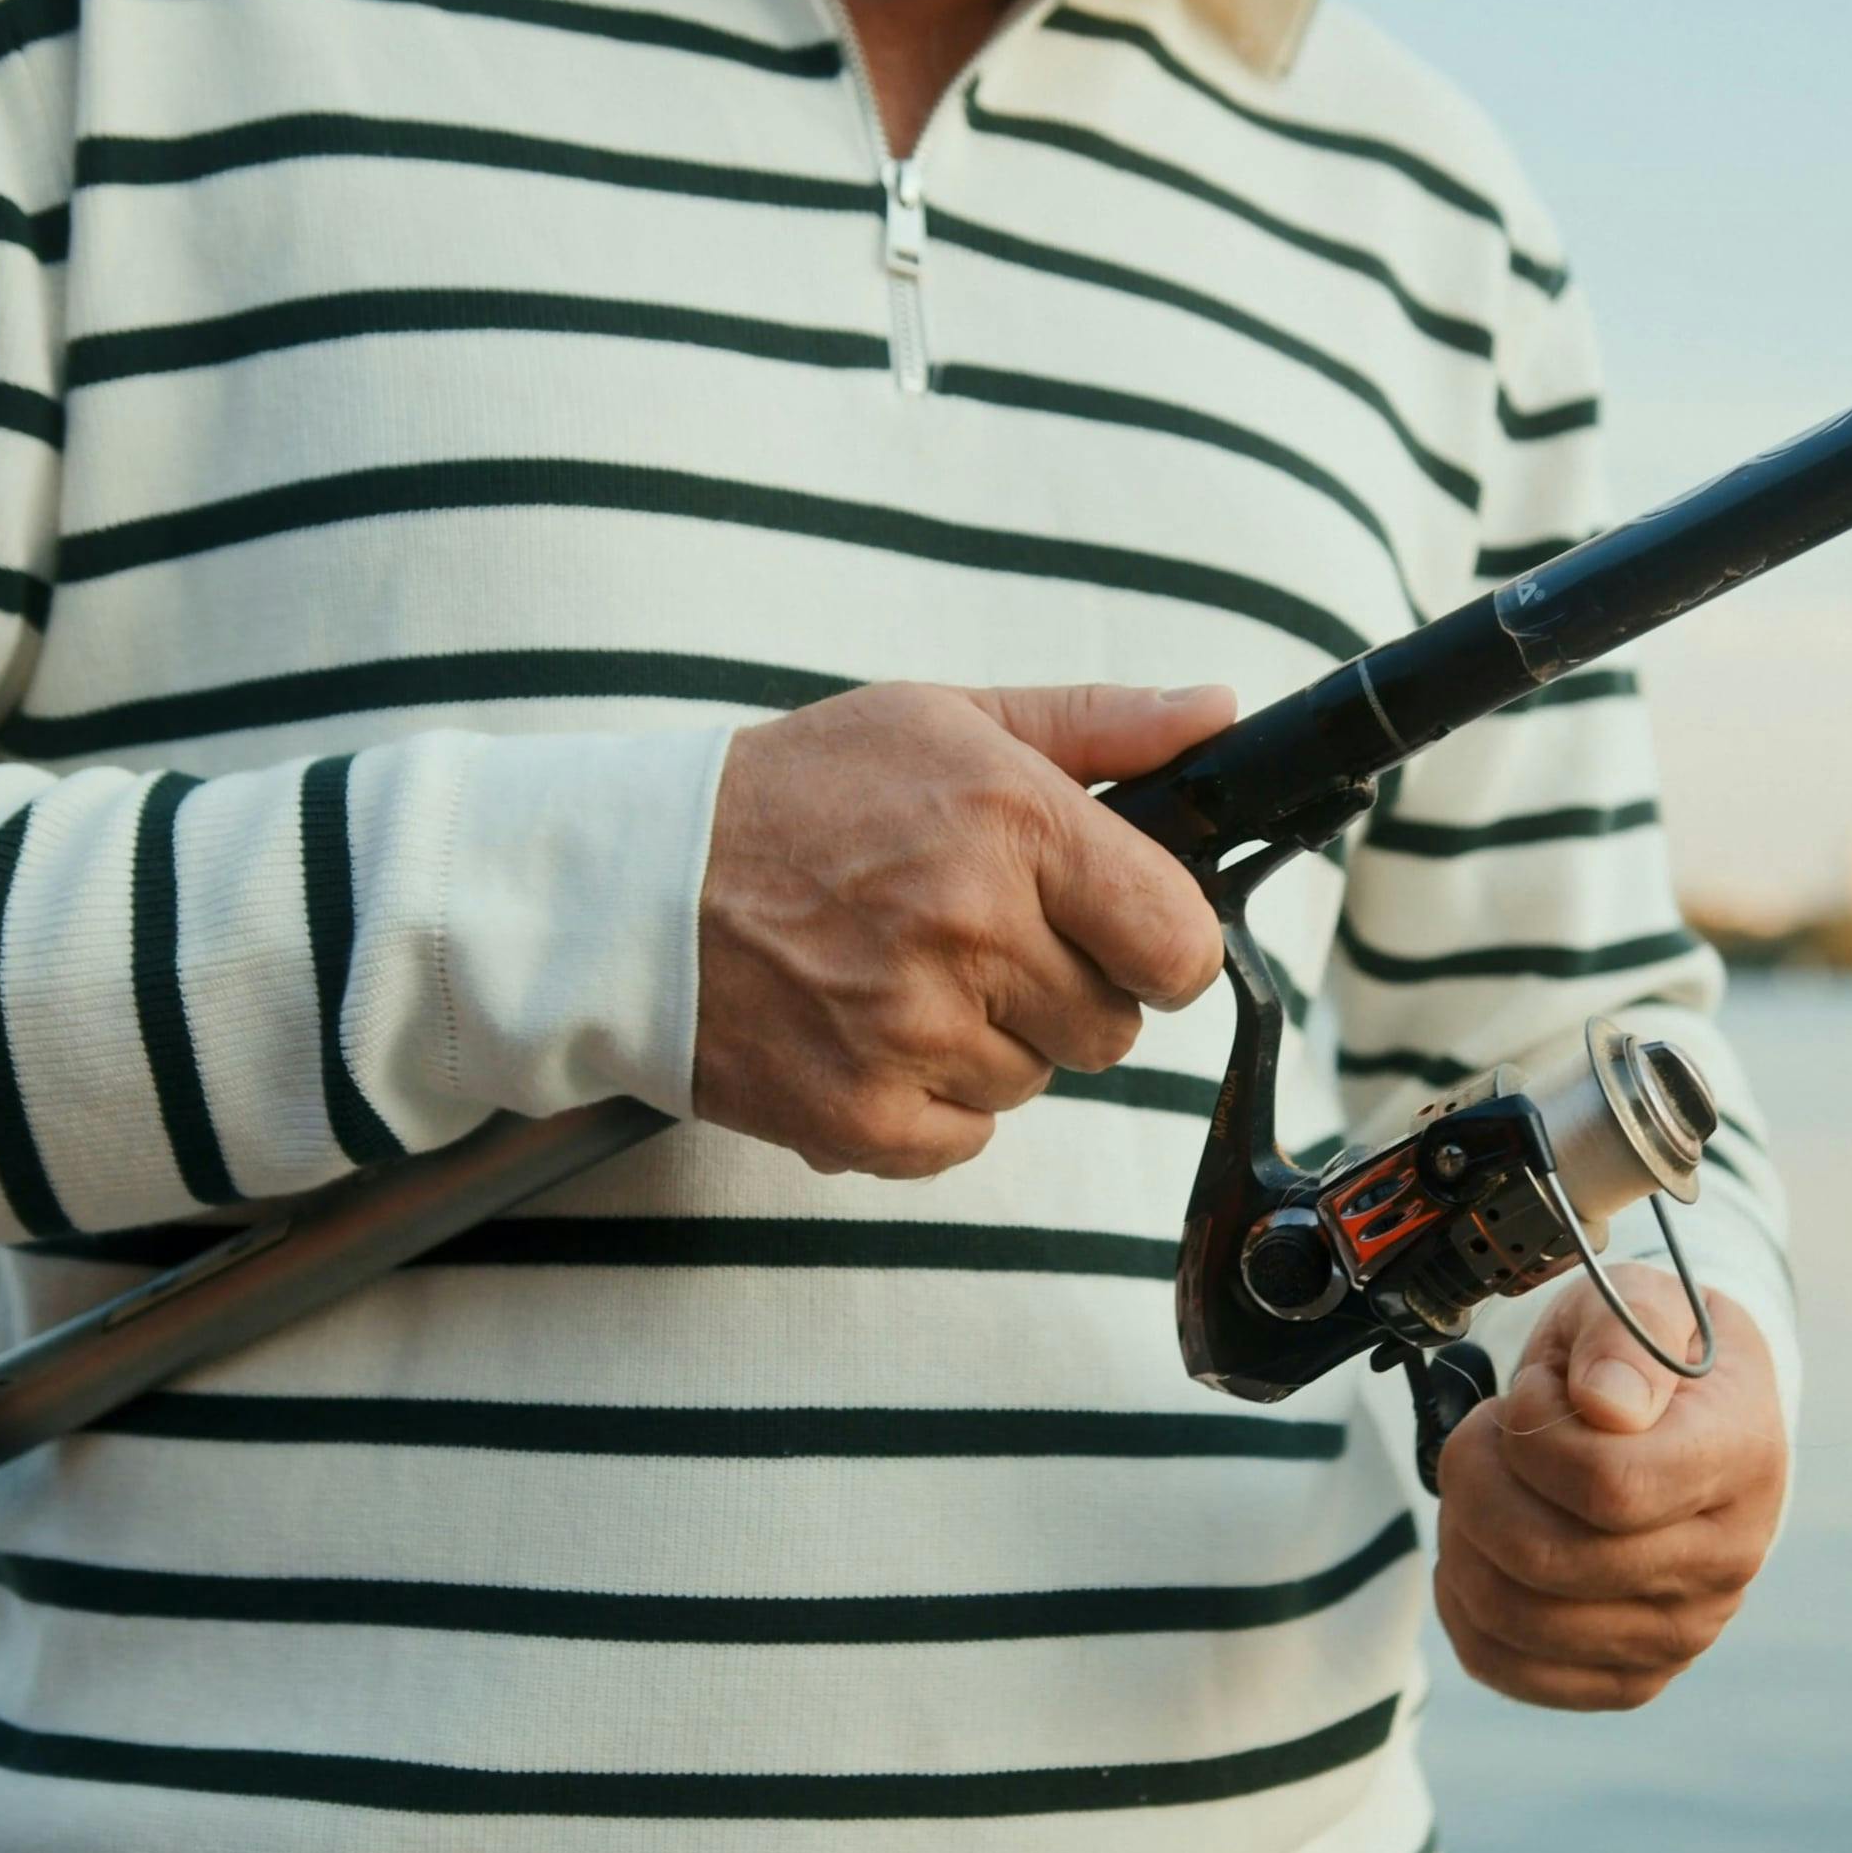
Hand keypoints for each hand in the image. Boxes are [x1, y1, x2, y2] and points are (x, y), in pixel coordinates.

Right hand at [694, 681, 1233, 1177]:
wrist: (630, 887)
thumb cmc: (796, 793)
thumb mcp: (944, 719)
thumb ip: (1098, 725)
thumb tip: (1220, 712)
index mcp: (1011, 823)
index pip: (1178, 939)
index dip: (1161, 944)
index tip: (1122, 933)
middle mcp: (970, 929)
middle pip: (1113, 1027)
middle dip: (1064, 991)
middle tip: (979, 943)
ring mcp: (913, 1031)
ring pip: (1035, 1081)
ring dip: (989, 1043)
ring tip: (901, 976)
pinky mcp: (860, 1115)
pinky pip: (965, 1140)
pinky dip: (929, 1103)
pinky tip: (869, 1033)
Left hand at [1434, 1265, 1785, 1709]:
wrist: (1688, 1422)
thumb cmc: (1651, 1357)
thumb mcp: (1640, 1299)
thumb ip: (1626, 1330)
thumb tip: (1607, 1405)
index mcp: (1741, 1457)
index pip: (1606, 1483)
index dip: (1533, 1430)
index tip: (1530, 1393)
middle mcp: (1727, 1559)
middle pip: (1544, 1557)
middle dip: (1476, 1480)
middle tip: (1483, 1436)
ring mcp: (1683, 1630)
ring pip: (1513, 1616)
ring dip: (1464, 1538)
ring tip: (1485, 1488)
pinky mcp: (1634, 1676)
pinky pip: (1507, 1667)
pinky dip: (1463, 1606)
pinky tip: (1482, 1549)